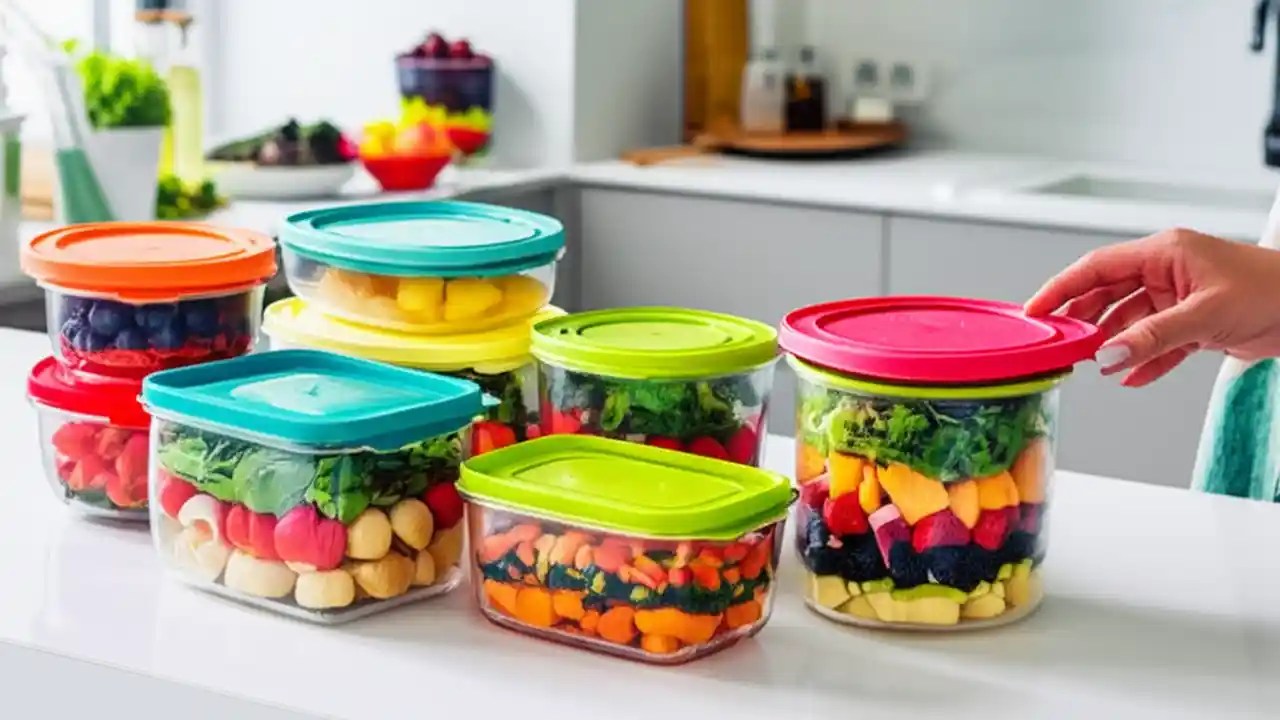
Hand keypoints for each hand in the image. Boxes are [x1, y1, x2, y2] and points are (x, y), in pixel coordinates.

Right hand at [1025, 228, 1279, 386]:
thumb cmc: (1274, 289)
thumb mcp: (1205, 314)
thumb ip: (1152, 336)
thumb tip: (1108, 354)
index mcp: (1165, 253)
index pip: (1097, 267)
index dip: (1061, 288)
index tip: (1036, 310)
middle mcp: (1168, 272)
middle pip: (1108, 295)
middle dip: (1084, 320)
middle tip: (1060, 343)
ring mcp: (1180, 298)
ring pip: (1131, 322)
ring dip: (1114, 344)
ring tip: (1095, 364)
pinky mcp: (1194, 324)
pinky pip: (1157, 344)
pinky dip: (1143, 361)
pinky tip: (1129, 377)